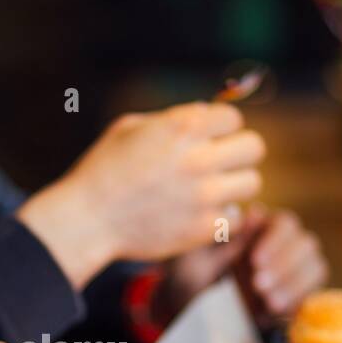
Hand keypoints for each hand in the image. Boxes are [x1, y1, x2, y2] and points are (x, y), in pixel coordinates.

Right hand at [17, 102, 264, 288]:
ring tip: (212, 190)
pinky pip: (236, 217)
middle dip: (238, 153)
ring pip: (252, 183)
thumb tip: (207, 113)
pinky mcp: (203, 228)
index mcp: (182, 127)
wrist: (87, 220)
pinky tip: (201, 215)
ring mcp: (204, 196)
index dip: (221, 128)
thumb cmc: (104, 170)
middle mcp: (198, 159)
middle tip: (221, 164)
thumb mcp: (130, 127)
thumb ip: (173, 118)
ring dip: (234, 185)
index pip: (233, 118)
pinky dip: (222, 217)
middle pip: (254, 148)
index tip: (208, 140)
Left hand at [234, 207, 328, 324]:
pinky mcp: (314, 287)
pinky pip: (317, 291)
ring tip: (269, 301)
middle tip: (259, 285)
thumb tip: (254, 212)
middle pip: (306, 244)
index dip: (273, 242)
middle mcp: (298, 240)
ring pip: (316, 267)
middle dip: (283, 266)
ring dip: (292, 286)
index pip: (285, 224)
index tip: (255, 262)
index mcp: (275, 225)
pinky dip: (298, 300)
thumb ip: (238, 234)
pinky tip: (279, 309)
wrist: (235, 300)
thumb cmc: (229, 268)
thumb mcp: (224, 251)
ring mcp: (310, 263)